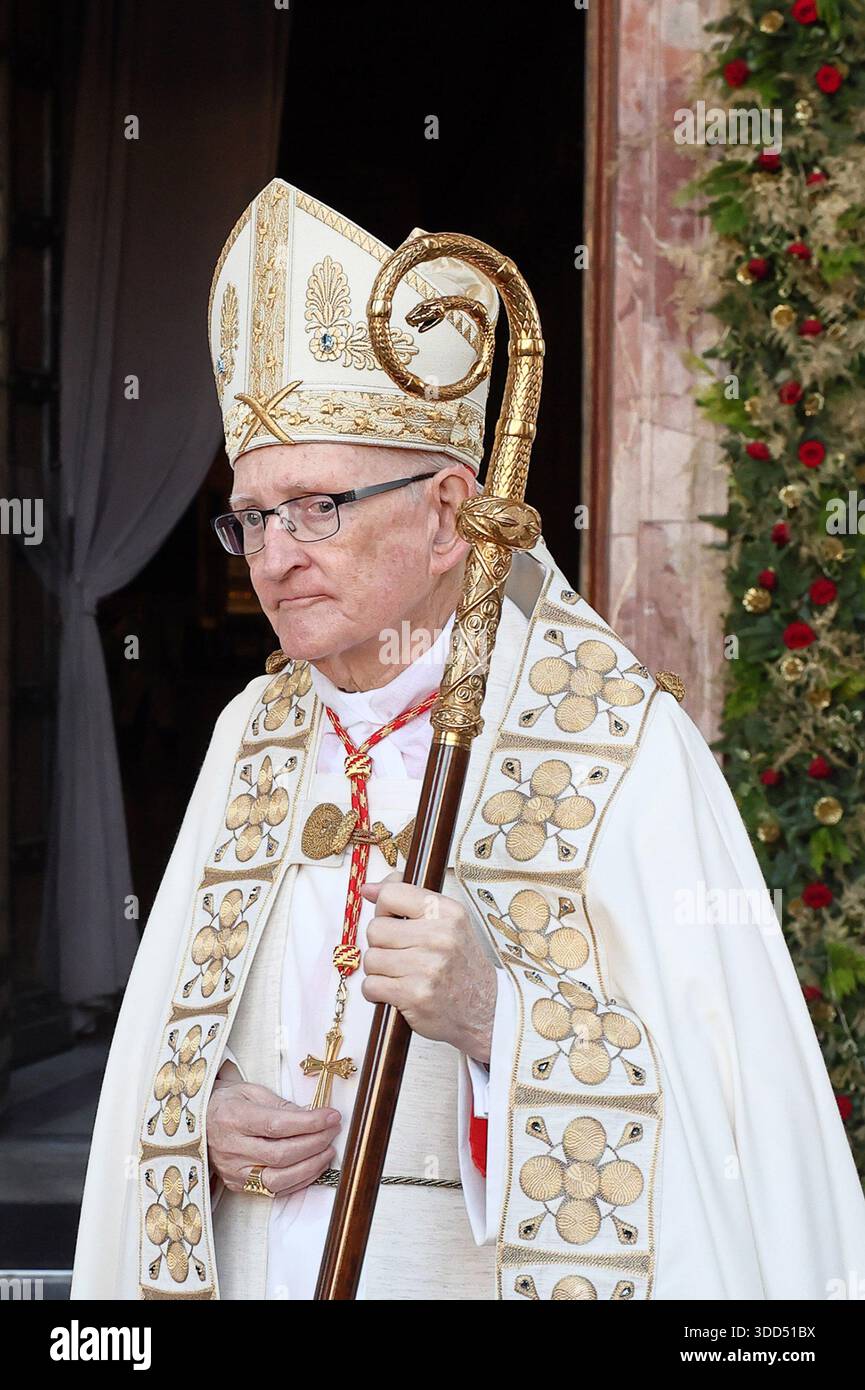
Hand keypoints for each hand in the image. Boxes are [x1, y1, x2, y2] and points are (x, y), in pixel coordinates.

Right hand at [206, 1075, 340, 1195]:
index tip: (332, 1116)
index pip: (277, 1125)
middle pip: (281, 1154)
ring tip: (328, 1150)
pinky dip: (299, 1181)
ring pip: (278, 1178)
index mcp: (233, 1117)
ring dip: (311, 1166)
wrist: (198, 1122)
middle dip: (315, 1143)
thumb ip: (281, 1104)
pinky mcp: (237, 1185)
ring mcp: (233, 1171)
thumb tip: (312, 1116)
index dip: (309, 1123)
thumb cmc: (228, 1102)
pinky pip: (273, 1190)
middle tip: (334, 1130)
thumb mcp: (251, 1091)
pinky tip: (314, 1167)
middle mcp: (231, 1148)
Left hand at [359, 871, 496, 1062]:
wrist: (485, 1008)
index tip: (392, 920)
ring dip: (379, 970)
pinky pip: (370, 986)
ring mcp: (427, 967)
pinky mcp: (415, 995)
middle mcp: (440, 936)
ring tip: (401, 974)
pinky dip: (376, 992)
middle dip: (381, 944)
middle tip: (400, 954)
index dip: (383, 910)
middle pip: (375, 929)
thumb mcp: (447, 921)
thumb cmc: (460, 964)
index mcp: (447, 912)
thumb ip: (409, 899)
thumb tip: (369, 889)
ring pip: (371, 958)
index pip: (391, 895)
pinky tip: (396, 991)